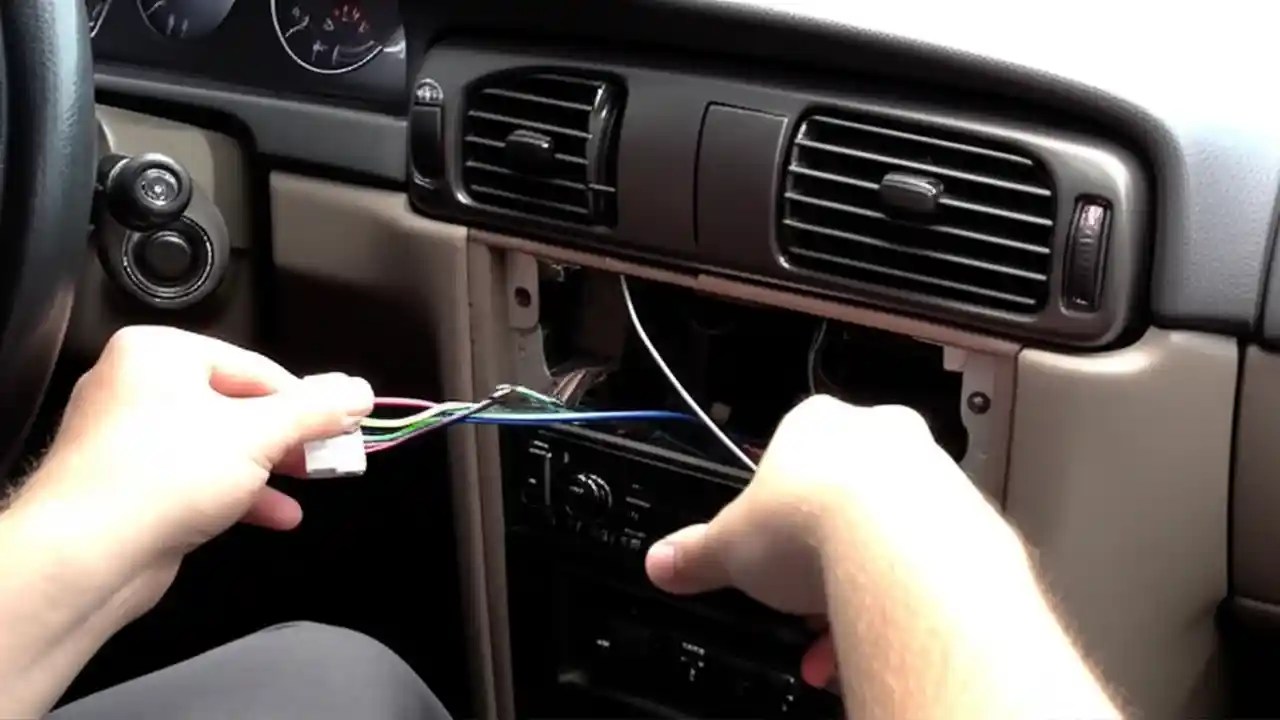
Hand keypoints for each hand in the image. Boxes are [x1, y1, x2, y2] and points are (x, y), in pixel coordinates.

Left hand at [10, 326, 372, 615]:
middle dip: (289, 438)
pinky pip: (197, 478)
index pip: (255, 367)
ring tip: (311, 483)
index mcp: (159, 354)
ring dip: (270, 468)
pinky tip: (277, 513)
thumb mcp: (259, 434)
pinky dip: (239, 493)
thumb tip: (358, 391)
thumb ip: (316, 410)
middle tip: (330, 455)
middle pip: (238, 405)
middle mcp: (136, 387)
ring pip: (220, 445)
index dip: (305, 400)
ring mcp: (129, 439)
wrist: (86, 557)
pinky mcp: (130, 485)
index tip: (342, 423)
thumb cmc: (159, 477)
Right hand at [644, 395, 969, 686]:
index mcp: (814, 425)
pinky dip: (898, 595)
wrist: (903, 551)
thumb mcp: (730, 544)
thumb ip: (695, 552)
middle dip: (818, 560)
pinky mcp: (967, 515)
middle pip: (839, 503)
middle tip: (799, 600)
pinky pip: (925, 559)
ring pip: (885, 534)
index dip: (772, 518)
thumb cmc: (818, 524)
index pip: (785, 465)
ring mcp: (929, 472)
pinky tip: (874, 631)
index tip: (765, 555)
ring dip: (856, 582)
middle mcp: (879, 436)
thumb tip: (664, 562)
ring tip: (833, 633)